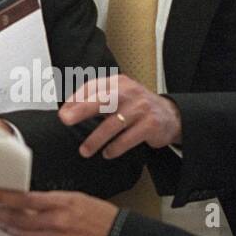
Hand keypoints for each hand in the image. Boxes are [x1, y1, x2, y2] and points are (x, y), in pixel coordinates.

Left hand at [0, 188, 117, 235]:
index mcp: (62, 203)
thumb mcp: (77, 198)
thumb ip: (52, 200)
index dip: (2, 197)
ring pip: (22, 233)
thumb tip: (31, 201)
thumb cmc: (102, 217)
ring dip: (5, 226)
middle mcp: (56, 222)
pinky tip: (13, 232)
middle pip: (17, 218)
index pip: (24, 199)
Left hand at [60, 74, 181, 158]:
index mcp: (119, 82)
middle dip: (82, 109)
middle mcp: (130, 92)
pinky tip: (108, 153)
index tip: (63, 113)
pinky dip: (115, 148)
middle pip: (103, 100)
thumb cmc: (137, 107)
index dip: (76, 99)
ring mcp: (141, 108)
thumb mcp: (119, 96)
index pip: (93, 87)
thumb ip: (96, 100)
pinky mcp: (151, 125)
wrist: (171, 115)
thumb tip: (67, 110)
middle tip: (65, 120)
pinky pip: (128, 139)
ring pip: (113, 124)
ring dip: (96, 139)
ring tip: (85, 151)